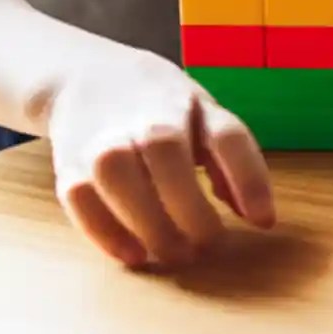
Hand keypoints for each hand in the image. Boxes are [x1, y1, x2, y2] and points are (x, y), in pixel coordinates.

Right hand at [47, 49, 275, 268]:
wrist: (85, 78)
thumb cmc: (164, 110)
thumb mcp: (206, 120)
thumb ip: (232, 165)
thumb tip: (259, 218)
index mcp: (194, 105)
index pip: (227, 136)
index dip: (249, 181)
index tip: (263, 222)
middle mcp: (147, 116)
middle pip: (166, 153)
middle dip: (190, 210)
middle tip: (206, 247)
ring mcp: (103, 136)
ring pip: (117, 174)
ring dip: (147, 223)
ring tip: (173, 256)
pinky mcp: (69, 162)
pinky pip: (79, 198)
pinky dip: (105, 232)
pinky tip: (133, 256)